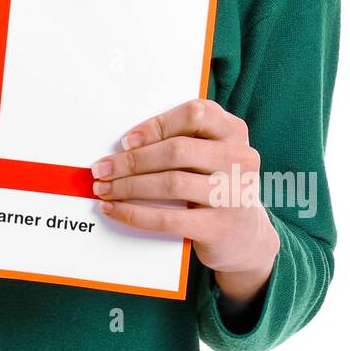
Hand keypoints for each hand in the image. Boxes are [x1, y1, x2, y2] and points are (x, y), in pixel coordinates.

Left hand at [89, 98, 280, 280]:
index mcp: (234, 131)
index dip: (157, 125)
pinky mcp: (220, 227)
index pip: (195, 115)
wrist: (246, 236)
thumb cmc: (215, 185)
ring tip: (104, 189)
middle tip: (103, 168)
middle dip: (133, 160)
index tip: (127, 140)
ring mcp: (234, 194)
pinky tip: (114, 210)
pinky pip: (168, 218)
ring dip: (128, 186)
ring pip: (171, 183)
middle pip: (178, 150)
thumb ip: (182, 141)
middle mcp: (240, 159)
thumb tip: (125, 144)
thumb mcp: (210, 156)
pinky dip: (134, 214)